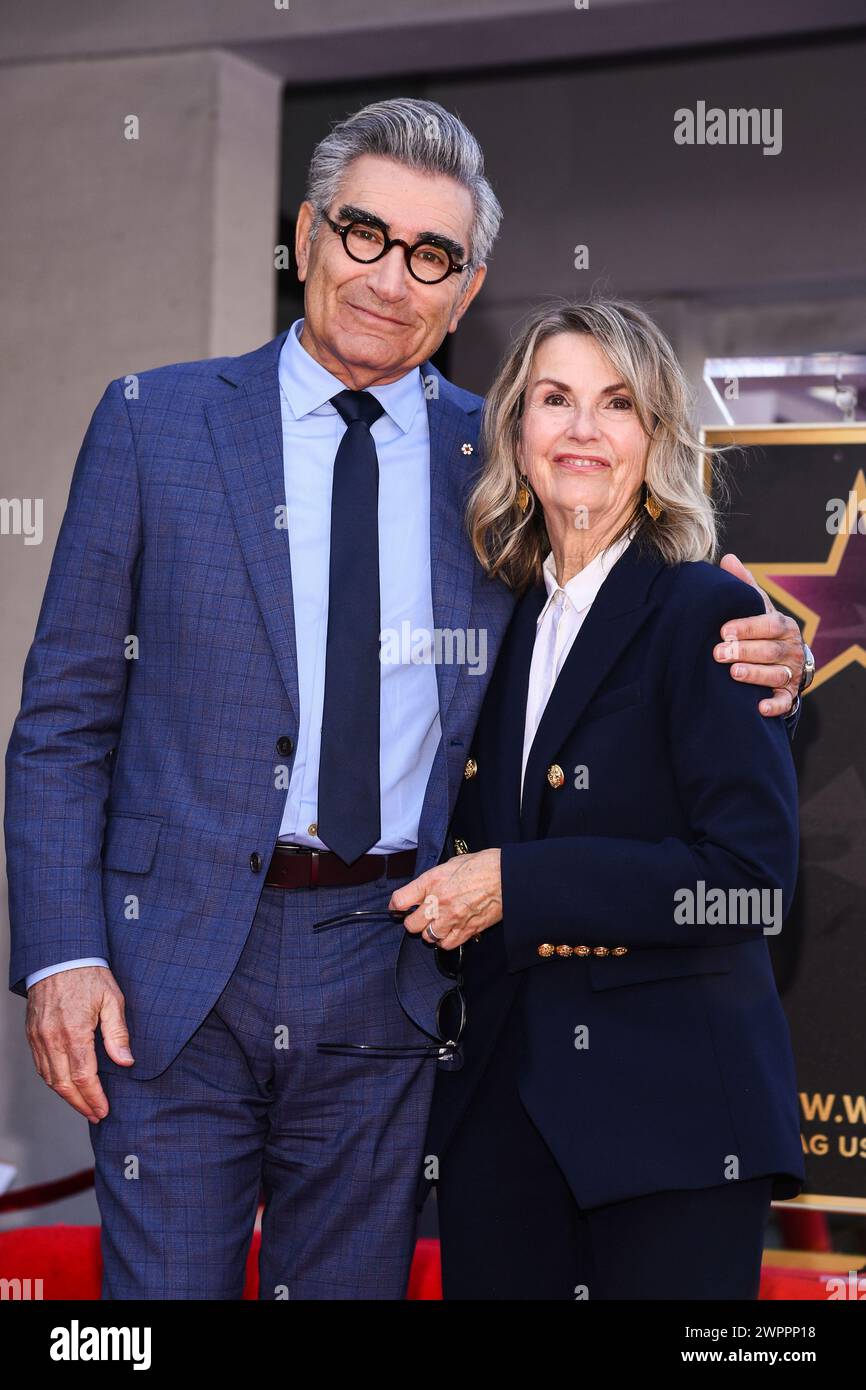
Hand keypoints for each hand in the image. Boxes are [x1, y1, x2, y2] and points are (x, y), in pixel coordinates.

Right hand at [25, 966, 132, 1122]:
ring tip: (83, 1105)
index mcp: (74, 1032)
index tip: (103, 1110)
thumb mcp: (112, 1000)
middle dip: (80, 1104)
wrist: (60, 955)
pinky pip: (40, 1065)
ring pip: (49, 1078)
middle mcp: (52, 1038)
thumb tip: (126, 1062)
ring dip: (65, 1096)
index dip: (93, 1098)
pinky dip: (52, 1080)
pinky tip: (65, 1085)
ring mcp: (39, 1037)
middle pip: (63, 1084)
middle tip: (95, 1115)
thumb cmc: (89, 975)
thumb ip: (117, 1034)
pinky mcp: (32, 1033)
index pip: (82, 1077)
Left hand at [389, 848, 502, 950]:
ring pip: (428, 937)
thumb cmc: (484, 865)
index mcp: (432, 881)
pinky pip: (446, 945)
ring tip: (438, 924)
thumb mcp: (452, 863)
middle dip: (413, 921)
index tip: (399, 907)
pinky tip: (450, 932)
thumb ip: (435, 879)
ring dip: (430, 932)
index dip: (396, 906)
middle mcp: (438, 902)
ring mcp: (452, 919)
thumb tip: (425, 888)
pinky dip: (445, 941)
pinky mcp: (466, 931)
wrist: (508, 876)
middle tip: (420, 917)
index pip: (400, 900)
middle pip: (411, 925)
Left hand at [715, 554, 803, 715]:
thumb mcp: (756, 608)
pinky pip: (784, 702)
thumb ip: (743, 586)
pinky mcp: (788, 695)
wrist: (784, 661)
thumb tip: (728, 559)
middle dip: (745, 651)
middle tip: (718, 653)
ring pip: (776, 675)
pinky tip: (758, 707)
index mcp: (783, 626)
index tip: (723, 630)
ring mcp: (790, 673)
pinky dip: (774, 706)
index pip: (770, 624)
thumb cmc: (762, 630)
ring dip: (755, 674)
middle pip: (770, 651)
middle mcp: (791, 649)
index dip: (748, 626)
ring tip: (733, 673)